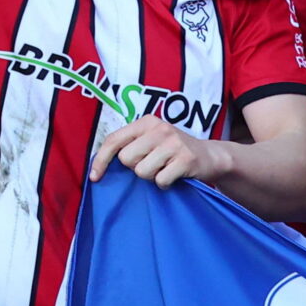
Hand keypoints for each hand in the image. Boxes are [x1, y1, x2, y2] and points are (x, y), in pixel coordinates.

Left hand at [90, 113, 225, 187]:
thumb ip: (130, 145)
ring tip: (164, 170)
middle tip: (152, 165)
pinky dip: (165, 184)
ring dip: (151, 177)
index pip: (114, 140)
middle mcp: (159, 128)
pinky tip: (174, 176)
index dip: (101, 159)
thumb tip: (99, 165)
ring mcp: (173, 143)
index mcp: (146, 122)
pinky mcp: (186, 159)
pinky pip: (160, 180)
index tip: (94, 177)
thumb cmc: (173, 151)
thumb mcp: (152, 140)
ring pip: (142, 172)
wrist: (211, 156)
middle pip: (127, 159)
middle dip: (136, 168)